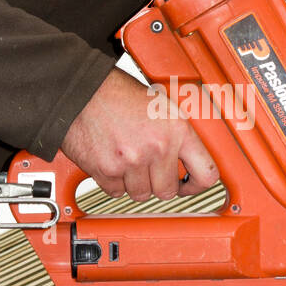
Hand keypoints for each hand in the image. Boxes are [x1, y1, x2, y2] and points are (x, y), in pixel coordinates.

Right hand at [60, 68, 219, 201]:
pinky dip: (113, 182)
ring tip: (127, 160)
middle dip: (158, 184)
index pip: (205, 174)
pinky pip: (116, 192)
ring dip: (134, 183)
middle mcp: (157, 147)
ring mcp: (131, 161)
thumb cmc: (116, 94)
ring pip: (141, 194)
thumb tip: (189, 161)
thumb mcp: (159, 105)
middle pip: (167, 192)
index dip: (197, 185)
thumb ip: (176, 135)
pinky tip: (111, 161)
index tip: (189, 185)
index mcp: (177, 129)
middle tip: (149, 170)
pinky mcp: (107, 171)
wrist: (79, 91)